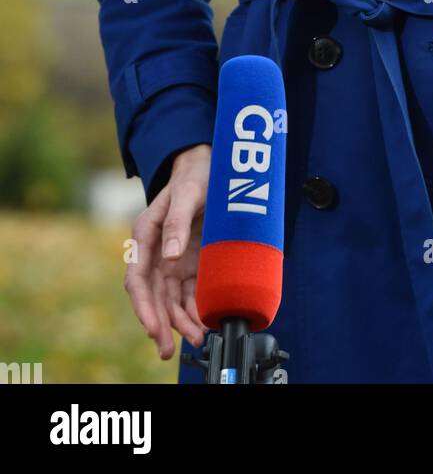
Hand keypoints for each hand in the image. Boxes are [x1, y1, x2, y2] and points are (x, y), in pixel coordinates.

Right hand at [124, 143, 211, 360]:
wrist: (208, 166)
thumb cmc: (194, 176)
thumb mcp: (187, 193)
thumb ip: (177, 223)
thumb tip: (169, 256)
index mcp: (145, 234)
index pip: (138, 278)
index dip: (143, 305)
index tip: (151, 327)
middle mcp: (155, 251)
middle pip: (152, 295)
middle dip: (159, 324)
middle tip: (166, 350)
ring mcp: (171, 259)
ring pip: (170, 299)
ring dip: (178, 322)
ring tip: (195, 339)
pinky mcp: (188, 262)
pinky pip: (188, 292)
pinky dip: (193, 309)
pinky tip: (202, 323)